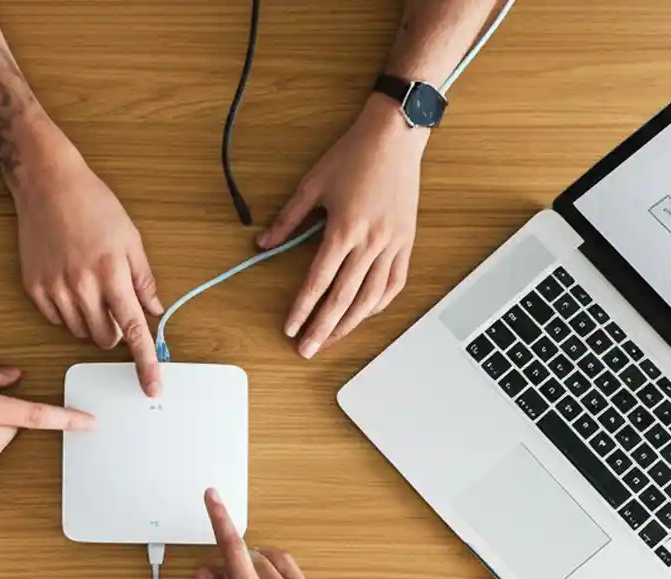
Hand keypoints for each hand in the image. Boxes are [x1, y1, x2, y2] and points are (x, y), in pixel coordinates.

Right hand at [11, 135, 164, 396]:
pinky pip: (56, 319)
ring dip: (92, 322)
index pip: (134, 330)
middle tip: (115, 304)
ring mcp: (54, 288)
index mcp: (112, 273)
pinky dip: (68, 312)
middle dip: (116, 332)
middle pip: (105, 337)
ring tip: (91, 287)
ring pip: (80, 332)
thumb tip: (153, 310)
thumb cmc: (93, 205)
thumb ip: (143, 279)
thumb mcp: (131, 238)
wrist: (48, 184)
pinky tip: (69, 284)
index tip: (151, 387)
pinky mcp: (34, 288)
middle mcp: (82, 286)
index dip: (145, 362)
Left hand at [257, 96, 425, 358]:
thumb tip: (262, 244)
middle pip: (345, 298)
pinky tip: (365, 315)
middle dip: (324, 328)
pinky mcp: (407, 242)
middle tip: (307, 350)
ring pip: (372, 297)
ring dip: (350, 323)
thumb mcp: (312, 184)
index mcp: (344, 229)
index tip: (291, 328)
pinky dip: (379, 304)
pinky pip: (395, 283)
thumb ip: (288, 220)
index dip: (303, 308)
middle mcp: (371, 242)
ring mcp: (393, 244)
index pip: (319, 281)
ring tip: (332, 339)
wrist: (395, 136)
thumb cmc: (354, 156)